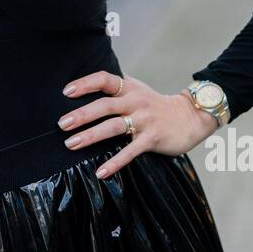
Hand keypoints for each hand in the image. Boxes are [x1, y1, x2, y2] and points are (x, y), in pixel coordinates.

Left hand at [57, 71, 219, 180]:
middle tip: (62, 124)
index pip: (105, 79)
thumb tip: (85, 88)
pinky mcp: (152, 138)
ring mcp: (144, 120)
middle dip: (82, 115)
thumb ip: (116, 88)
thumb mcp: (137, 90)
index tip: (66, 92)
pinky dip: (115, 162)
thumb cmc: (156, 105)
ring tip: (71, 144)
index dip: (85, 84)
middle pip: (105, 106)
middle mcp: (135, 101)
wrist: (190, 117)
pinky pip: (130, 151)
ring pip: (113, 127)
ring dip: (91, 136)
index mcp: (129, 88)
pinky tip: (100, 172)